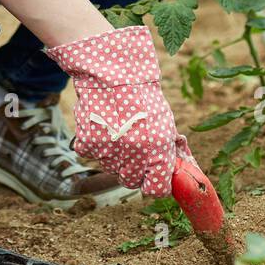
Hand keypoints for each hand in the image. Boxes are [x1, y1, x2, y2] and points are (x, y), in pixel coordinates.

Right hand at [43, 24, 192, 196]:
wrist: (115, 75)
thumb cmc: (144, 97)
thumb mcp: (165, 123)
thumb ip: (169, 149)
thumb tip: (175, 168)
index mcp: (159, 154)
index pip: (156, 189)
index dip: (156, 183)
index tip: (155, 176)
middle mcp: (135, 159)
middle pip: (131, 181)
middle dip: (135, 170)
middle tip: (135, 149)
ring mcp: (110, 154)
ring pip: (111, 168)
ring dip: (115, 155)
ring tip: (118, 129)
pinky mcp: (89, 145)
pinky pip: (92, 154)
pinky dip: (95, 143)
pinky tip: (102, 126)